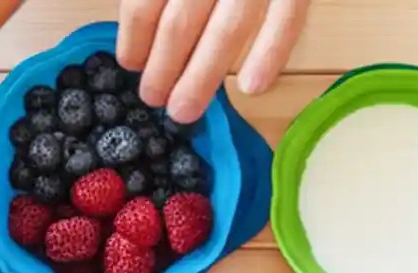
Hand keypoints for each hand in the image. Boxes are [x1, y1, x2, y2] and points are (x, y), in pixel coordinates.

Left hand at [116, 0, 310, 122]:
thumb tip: (138, 23)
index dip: (134, 37)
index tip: (129, 64)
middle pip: (181, 20)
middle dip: (164, 68)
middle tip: (154, 100)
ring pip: (228, 28)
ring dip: (203, 76)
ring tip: (184, 110)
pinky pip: (289, 16)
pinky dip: (272, 53)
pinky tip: (251, 87)